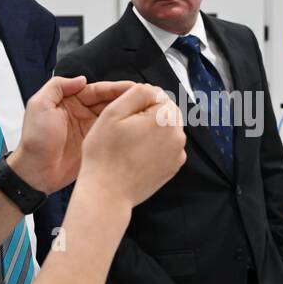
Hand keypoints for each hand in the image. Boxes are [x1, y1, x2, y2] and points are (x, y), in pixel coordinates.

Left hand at [10, 76, 137, 192]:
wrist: (36, 172)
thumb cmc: (35, 140)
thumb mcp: (39, 105)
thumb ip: (58, 87)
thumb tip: (81, 79)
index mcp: (70, 101)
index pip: (97, 90)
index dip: (115, 88)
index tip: (132, 87)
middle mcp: (82, 113)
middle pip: (109, 101)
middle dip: (127, 98)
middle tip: (146, 97)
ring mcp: (90, 129)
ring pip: (113, 117)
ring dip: (128, 113)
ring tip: (147, 110)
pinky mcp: (95, 144)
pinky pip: (112, 134)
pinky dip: (124, 130)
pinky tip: (137, 127)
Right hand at [76, 83, 184, 207]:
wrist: (107, 193)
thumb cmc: (105, 155)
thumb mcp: (113, 112)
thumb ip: (137, 92)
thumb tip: (152, 90)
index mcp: (165, 118)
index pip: (157, 94)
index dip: (137, 102)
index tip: (124, 117)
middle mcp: (177, 134)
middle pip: (165, 111)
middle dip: (148, 115)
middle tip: (125, 130)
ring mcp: (178, 153)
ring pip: (166, 129)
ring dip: (152, 130)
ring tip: (129, 144)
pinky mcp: (173, 167)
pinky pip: (166, 147)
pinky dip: (154, 147)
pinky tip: (136, 155)